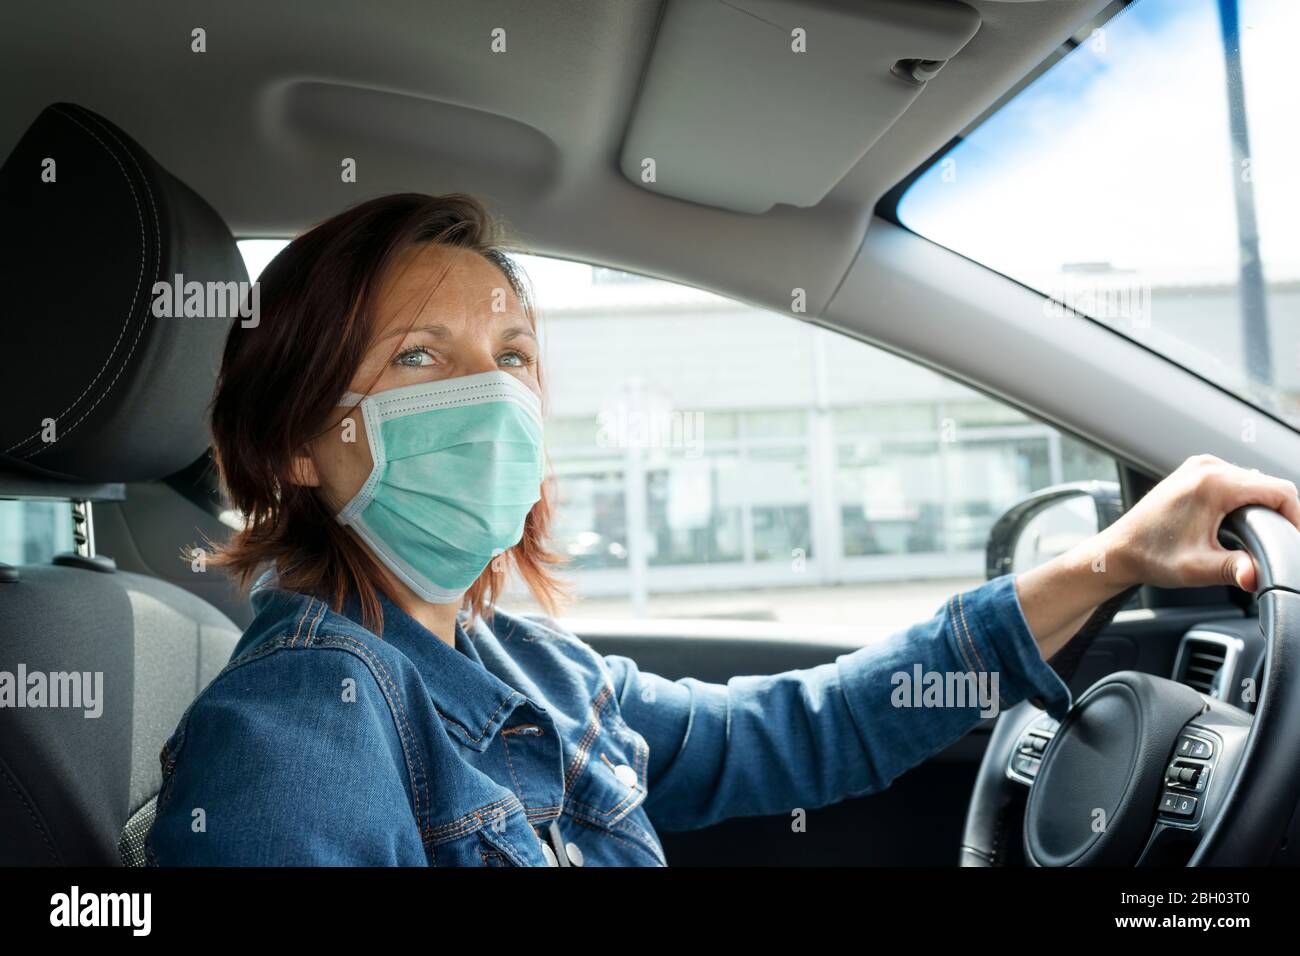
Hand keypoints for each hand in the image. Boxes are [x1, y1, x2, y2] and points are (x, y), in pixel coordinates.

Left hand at [1100, 454, 1299, 592]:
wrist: (1119, 550)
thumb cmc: (1150, 555)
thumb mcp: (1196, 568)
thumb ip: (1233, 570)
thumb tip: (1258, 577)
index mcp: (1212, 483)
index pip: (1280, 491)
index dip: (1298, 517)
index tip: (1296, 540)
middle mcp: (1208, 467)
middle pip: (1269, 485)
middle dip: (1281, 514)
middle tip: (1281, 544)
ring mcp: (1200, 467)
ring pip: (1254, 482)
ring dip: (1264, 507)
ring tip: (1263, 537)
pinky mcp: (1196, 472)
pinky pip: (1237, 481)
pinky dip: (1246, 500)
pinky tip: (1243, 524)